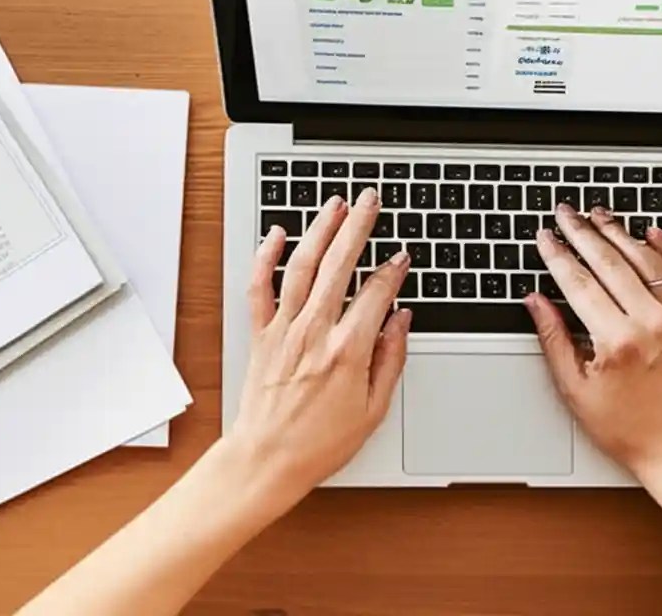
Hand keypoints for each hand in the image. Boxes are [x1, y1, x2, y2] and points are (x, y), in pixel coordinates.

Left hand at [231, 190, 411, 502]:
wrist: (267, 459)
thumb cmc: (320, 443)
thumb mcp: (373, 409)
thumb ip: (391, 359)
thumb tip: (401, 320)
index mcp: (347, 351)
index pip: (376, 293)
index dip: (393, 270)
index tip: (402, 257)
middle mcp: (314, 332)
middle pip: (339, 264)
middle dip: (358, 226)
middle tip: (370, 201)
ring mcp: (284, 330)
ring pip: (302, 266)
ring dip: (319, 230)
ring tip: (334, 205)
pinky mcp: (260, 335)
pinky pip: (259, 288)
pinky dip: (265, 257)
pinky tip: (275, 234)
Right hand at [524, 204, 661, 475]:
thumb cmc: (627, 426)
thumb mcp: (575, 388)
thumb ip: (554, 339)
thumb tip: (536, 302)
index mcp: (616, 340)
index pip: (578, 282)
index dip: (557, 255)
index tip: (544, 238)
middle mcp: (649, 322)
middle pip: (609, 261)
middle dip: (582, 232)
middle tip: (565, 213)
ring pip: (644, 260)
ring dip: (619, 233)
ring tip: (599, 215)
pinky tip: (650, 232)